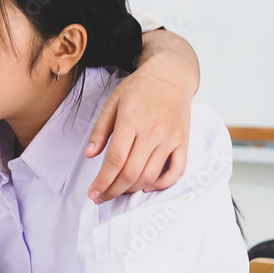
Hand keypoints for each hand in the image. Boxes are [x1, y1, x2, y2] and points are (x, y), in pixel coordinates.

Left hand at [83, 64, 191, 202]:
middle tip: (102, 197)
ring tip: (119, 190)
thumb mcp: (112, 102)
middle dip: (113, 191)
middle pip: (131, 173)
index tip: (93, 193)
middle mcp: (152, 133)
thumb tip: (90, 154)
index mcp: (130, 122)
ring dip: (132, 189)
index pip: (115, 161)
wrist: (170, 75)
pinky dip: (162, 184)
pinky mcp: (183, 142)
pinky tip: (147, 186)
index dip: (102, 181)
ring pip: (150, 176)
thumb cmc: (139, 87)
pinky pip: (176, 171)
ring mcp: (170, 139)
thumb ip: (100, 129)